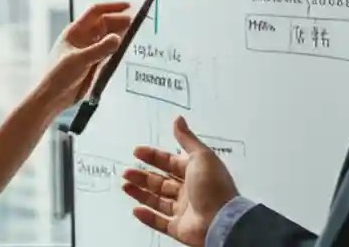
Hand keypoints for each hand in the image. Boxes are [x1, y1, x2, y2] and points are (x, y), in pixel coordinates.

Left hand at [35, 1, 131, 114]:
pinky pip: (107, 52)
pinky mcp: (92, 64)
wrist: (51, 97)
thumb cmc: (59, 75)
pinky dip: (117, 49)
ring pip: (107, 38)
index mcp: (75, 31)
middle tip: (137, 23)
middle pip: (104, 24)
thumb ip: (99, 49)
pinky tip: (126, 50)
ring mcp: (87, 51)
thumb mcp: (79, 60)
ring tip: (136, 34)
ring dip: (120, 34)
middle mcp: (82, 38)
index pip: (95, 12)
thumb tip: (119, 37)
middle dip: (119, 21)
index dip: (112, 7)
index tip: (129, 6)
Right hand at [121, 116, 239, 246]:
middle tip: (126, 172)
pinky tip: (135, 210)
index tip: (137, 151)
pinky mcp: (179, 229)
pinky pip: (160, 222)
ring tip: (125, 186)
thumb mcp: (201, 157)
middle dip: (143, 176)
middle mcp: (189, 192)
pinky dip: (147, 217)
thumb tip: (178, 119)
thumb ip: (187, 139)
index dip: (154, 157)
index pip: (170, 163)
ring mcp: (184, 212)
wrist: (222, 221)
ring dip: (141, 193)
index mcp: (195, 174)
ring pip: (158, 201)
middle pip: (161, 182)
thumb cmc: (212, 186)